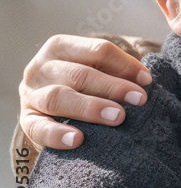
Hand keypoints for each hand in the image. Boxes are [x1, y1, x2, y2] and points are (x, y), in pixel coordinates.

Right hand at [19, 34, 153, 149]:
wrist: (48, 110)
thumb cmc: (82, 86)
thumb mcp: (96, 70)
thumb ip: (116, 71)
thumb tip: (144, 80)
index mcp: (60, 47)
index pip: (97, 51)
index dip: (125, 65)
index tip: (147, 81)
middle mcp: (41, 68)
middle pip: (79, 74)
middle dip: (113, 87)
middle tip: (139, 99)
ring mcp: (31, 95)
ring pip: (58, 97)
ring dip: (91, 107)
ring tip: (118, 117)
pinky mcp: (26, 121)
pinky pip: (38, 128)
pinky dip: (57, 134)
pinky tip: (78, 140)